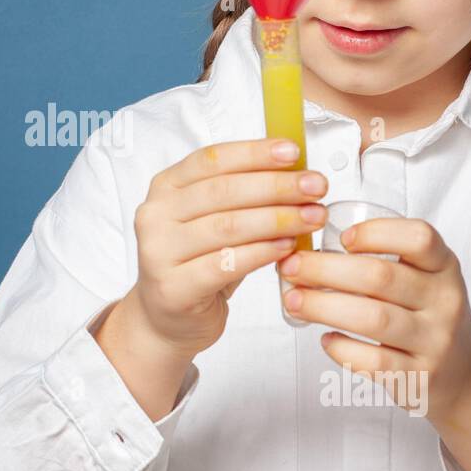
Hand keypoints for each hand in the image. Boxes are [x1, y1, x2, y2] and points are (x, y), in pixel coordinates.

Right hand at [121, 138, 328, 361]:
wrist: (166, 319)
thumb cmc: (196, 264)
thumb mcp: (213, 220)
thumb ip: (243, 195)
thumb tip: (294, 170)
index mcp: (166, 187)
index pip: (212, 160)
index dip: (254, 153)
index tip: (292, 152)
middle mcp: (156, 215)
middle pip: (223, 191)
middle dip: (276, 186)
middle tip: (315, 186)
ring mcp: (159, 252)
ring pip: (227, 227)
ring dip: (277, 219)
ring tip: (311, 217)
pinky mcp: (174, 288)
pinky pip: (226, 264)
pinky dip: (262, 253)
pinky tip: (287, 247)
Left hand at [278, 217, 470, 428]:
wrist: (465, 372)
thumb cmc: (426, 314)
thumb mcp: (424, 278)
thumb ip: (384, 259)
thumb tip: (308, 249)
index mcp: (444, 266)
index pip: (419, 238)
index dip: (376, 233)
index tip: (342, 238)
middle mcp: (445, 301)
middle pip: (381, 277)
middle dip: (325, 269)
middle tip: (290, 267)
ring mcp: (435, 341)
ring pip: (373, 319)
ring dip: (323, 307)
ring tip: (293, 300)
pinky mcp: (420, 377)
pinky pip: (375, 361)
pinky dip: (343, 349)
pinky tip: (326, 339)